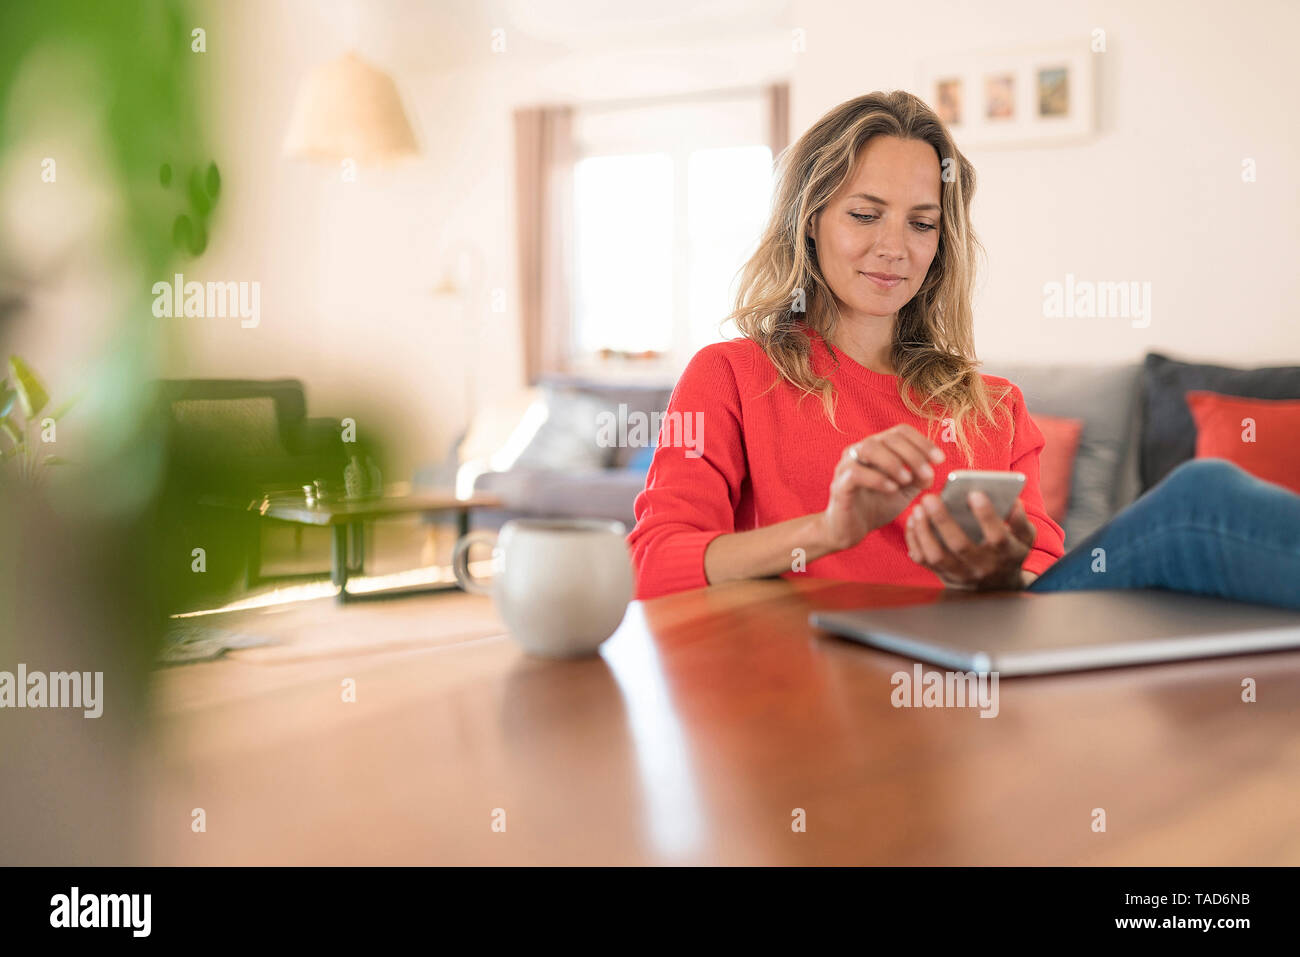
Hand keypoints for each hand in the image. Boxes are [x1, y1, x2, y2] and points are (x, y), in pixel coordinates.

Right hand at [820, 424, 945, 551]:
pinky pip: (856, 473)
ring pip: (869, 448)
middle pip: (888, 438)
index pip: (901, 432)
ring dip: (893, 462)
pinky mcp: (838, 484)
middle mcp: (860, 450)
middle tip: (927, 474)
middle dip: (912, 454)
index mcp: (878, 447)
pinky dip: (877, 478)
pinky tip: (891, 489)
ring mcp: (846, 465)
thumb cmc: (877, 506)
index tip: (940, 460)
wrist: (851, 530)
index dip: (922, 442)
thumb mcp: (905, 490)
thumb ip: (919, 477)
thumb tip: (932, 468)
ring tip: (906, 480)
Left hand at [904, 490, 1035, 589]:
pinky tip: (913, 521)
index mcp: (1007, 554)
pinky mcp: (944, 576)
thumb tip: (1012, 500)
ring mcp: (961, 575)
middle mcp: (983, 567)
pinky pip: (924, 560)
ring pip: (937, 556)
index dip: (987, 516)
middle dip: (943, 520)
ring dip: (924, 531)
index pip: (998, 537)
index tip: (974, 493)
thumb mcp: (1024, 538)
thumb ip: (1019, 519)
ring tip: (918, 509)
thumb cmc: (1009, 552)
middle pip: (960, 545)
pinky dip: (915, 540)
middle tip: (930, 498)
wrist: (997, 588)